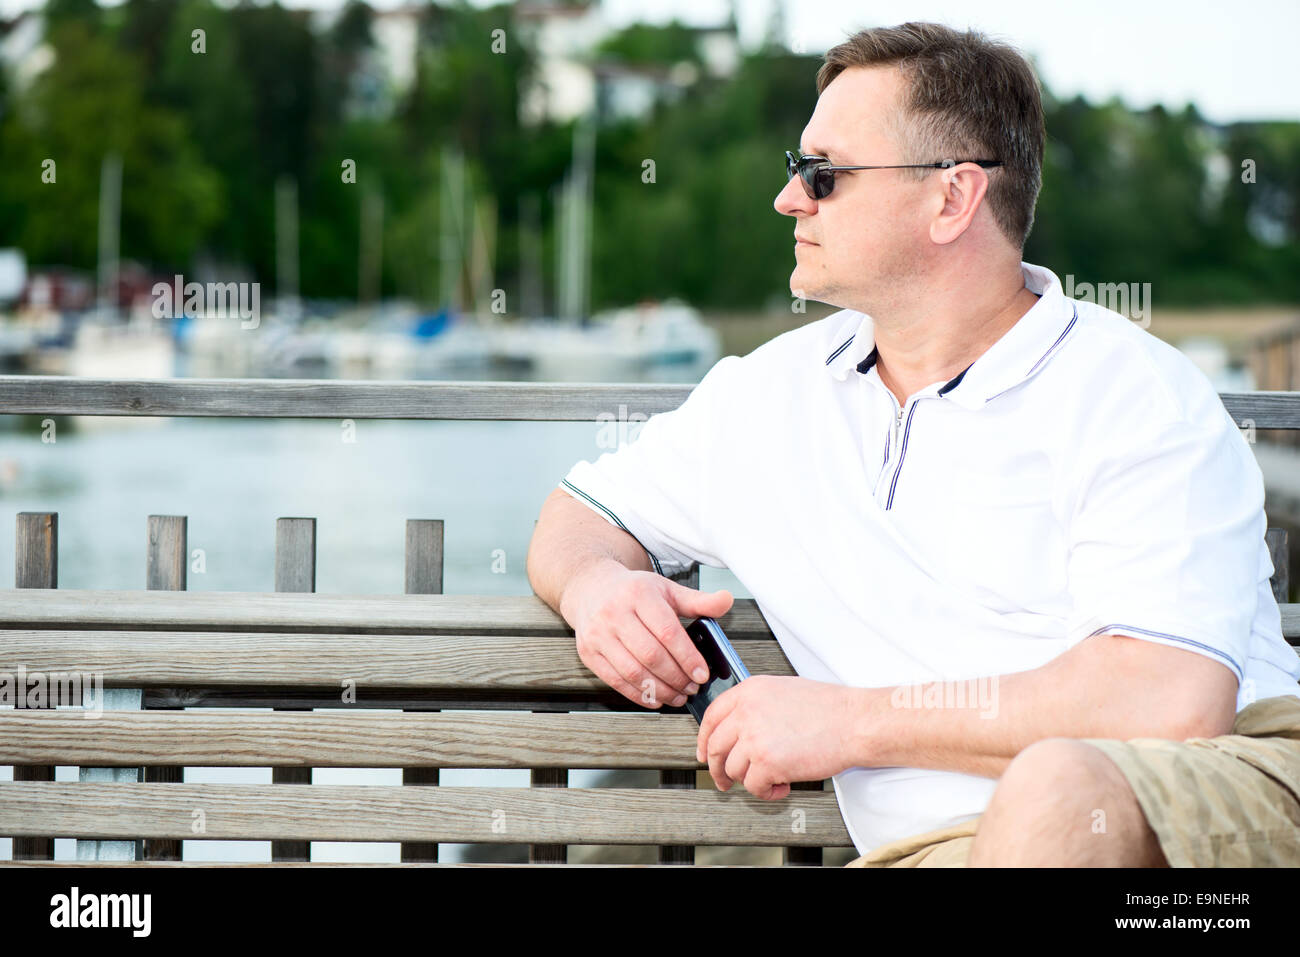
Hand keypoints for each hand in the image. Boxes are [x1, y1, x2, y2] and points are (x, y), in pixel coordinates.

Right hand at [561, 558, 732, 708]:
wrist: (592, 589)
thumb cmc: (635, 592)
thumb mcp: (666, 589)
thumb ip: (698, 600)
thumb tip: (727, 600)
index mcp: (639, 594)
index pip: (667, 632)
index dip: (687, 657)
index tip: (702, 674)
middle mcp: (614, 613)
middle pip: (650, 655)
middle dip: (676, 677)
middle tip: (693, 688)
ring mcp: (598, 635)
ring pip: (633, 671)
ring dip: (660, 690)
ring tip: (678, 696)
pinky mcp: (589, 653)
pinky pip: (616, 681)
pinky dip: (638, 695)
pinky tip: (656, 698)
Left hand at [695, 675, 862, 799]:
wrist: (854, 722)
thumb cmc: (829, 708)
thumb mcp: (783, 690)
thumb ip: (757, 705)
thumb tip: (740, 727)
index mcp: (749, 691)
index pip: (711, 716)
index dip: (704, 738)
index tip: (704, 752)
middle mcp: (746, 712)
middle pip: (715, 746)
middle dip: (717, 768)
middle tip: (723, 780)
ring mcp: (754, 737)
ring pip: (733, 770)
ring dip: (748, 781)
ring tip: (770, 780)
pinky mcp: (766, 762)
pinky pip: (754, 786)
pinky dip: (767, 792)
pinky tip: (782, 786)